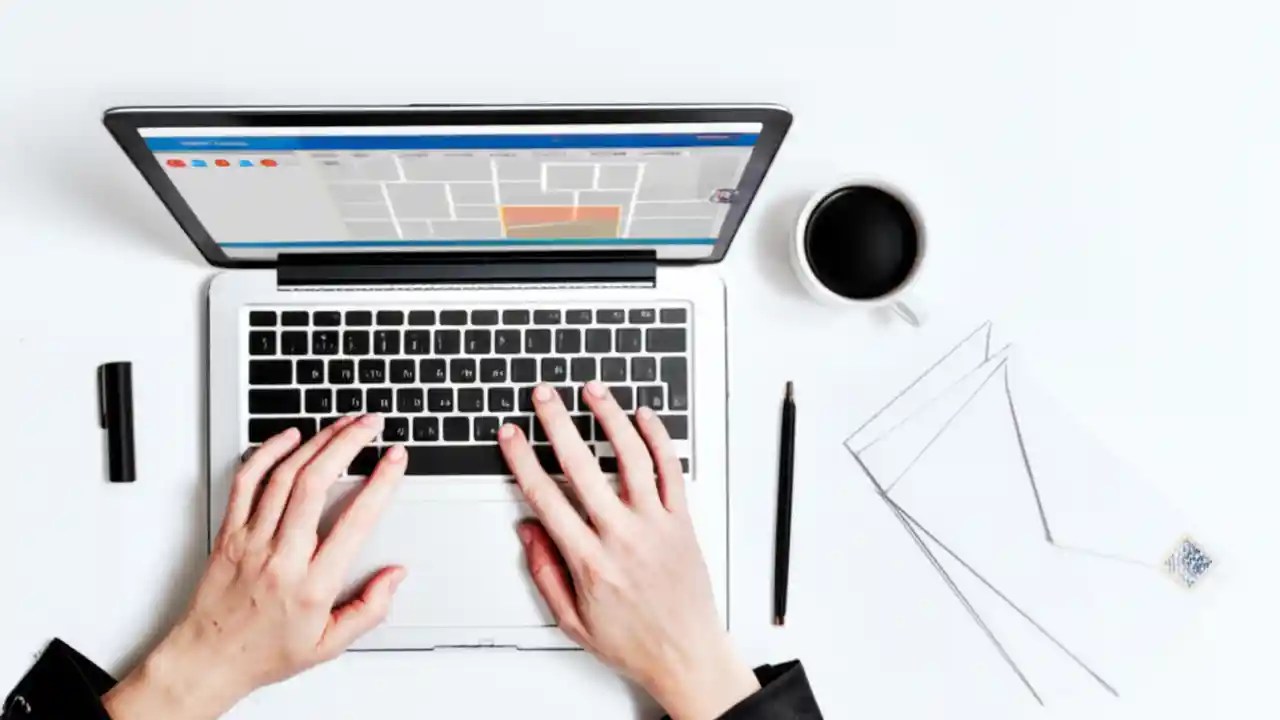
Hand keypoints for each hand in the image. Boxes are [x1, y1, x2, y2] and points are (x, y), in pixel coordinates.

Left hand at [103, 415, 406, 719]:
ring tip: (341, 424)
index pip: (355, 521)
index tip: (395, 459)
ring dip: (317, 442)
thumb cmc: (265, 652)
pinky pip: (247, 482)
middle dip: (348, 443)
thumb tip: (395, 575)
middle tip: (369, 424)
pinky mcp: (229, 533)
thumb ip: (369, 609)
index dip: (381, 483)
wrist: (208, 659)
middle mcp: (281, 558)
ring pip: (285, 476)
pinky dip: (268, 452)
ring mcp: (251, 541)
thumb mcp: (329, 645)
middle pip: (317, 483)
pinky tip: (289, 438)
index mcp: (312, 585)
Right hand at [500, 382, 759, 719]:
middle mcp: (621, 536)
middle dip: (557, 423)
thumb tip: (528, 529)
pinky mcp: (682, 521)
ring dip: (609, 417)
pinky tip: (644, 416)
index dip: (522, 459)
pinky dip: (658, 438)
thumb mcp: (572, 620)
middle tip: (544, 395)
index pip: (545, 496)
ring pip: (630, 457)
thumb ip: (545, 571)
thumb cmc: (634, 642)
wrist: (687, 655)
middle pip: (582, 466)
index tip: (511, 435)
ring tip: (593, 390)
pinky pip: (671, 470)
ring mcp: (655, 525)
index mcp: (588, 560)